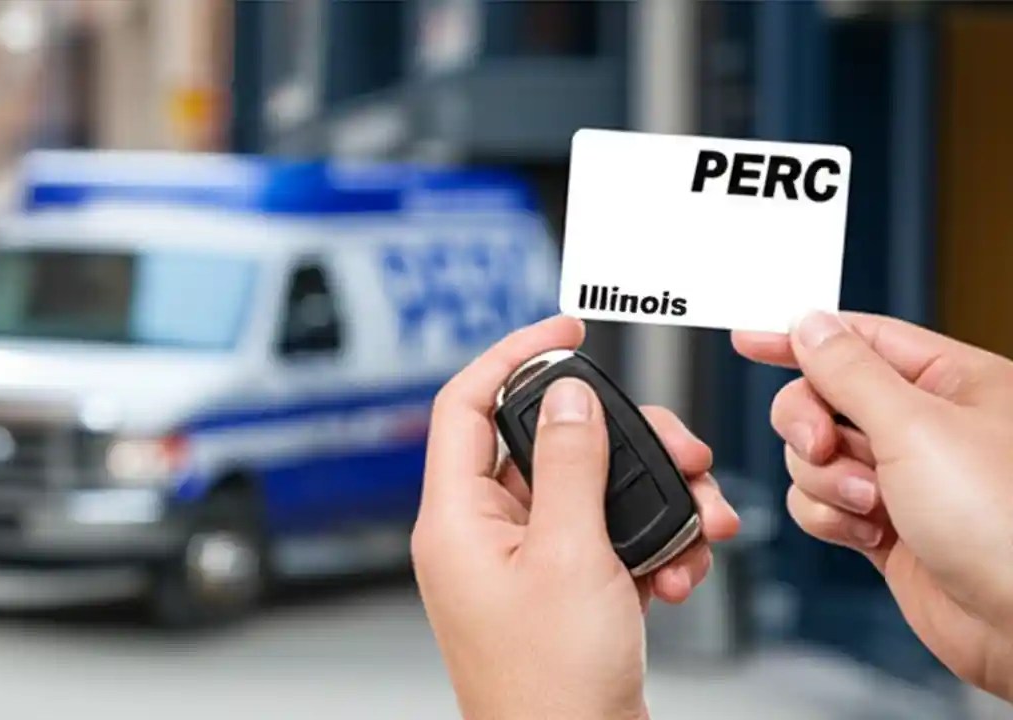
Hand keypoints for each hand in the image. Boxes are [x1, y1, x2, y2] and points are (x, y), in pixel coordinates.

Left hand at [413, 316, 740, 719]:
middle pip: (544, 443)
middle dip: (620, 440)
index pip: (465, 403)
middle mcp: (481, 535)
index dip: (512, 353)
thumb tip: (564, 393)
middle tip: (677, 446)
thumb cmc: (552, 689)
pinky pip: (605, 536)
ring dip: (651, 496)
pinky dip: (650, 541)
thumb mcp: (571, 555)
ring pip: (588, 490)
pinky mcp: (560, 589)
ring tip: (702, 517)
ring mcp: (521, 564)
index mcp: (457, 518)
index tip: (565, 328)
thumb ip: (569, 463)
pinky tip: (681, 567)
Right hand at [734, 311, 1012, 699]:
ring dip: (826, 481)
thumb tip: (811, 326)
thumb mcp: (915, 427)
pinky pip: (822, 503)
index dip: (803, 338)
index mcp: (951, 382)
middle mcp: (927, 426)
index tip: (751, 339)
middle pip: (824, 398)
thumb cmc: (1005, 525)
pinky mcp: (883, 526)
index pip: (860, 338)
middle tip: (820, 445)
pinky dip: (829, 518)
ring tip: (869, 503)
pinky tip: (866, 533)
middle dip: (809, 424)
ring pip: (815, 456)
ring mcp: (904, 478)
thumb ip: (850, 371)